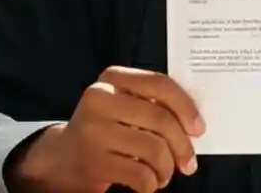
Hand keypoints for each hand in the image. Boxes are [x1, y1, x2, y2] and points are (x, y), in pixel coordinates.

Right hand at [6, 66, 205, 192]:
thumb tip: (194, 124)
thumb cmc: (105, 130)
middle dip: (182, 146)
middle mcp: (99, 99)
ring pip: (154, 149)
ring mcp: (94, 131)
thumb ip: (152, 105)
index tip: (199, 129)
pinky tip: (147, 184)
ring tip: (163, 174)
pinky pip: (141, 175)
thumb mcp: (123, 107)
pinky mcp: (93, 162)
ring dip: (166, 168)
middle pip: (161, 120)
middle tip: (189, 163)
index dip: (186, 107)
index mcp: (112, 78)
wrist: (61, 159)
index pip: (159, 84)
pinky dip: (151, 184)